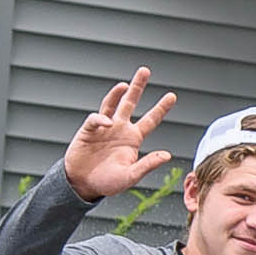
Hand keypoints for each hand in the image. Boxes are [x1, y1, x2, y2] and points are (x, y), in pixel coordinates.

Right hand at [63, 68, 176, 201]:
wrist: (83, 184)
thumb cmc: (108, 182)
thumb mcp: (131, 176)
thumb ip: (147, 165)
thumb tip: (167, 155)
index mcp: (133, 139)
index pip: (151, 120)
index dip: (161, 108)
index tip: (172, 96)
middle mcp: (120, 129)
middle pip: (130, 103)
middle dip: (137, 86)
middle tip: (145, 70)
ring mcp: (104, 127)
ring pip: (112, 103)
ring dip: (117, 93)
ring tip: (124, 84)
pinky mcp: (88, 130)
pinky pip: (95, 119)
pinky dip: (100, 119)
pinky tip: (106, 122)